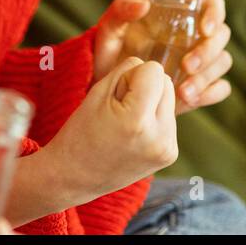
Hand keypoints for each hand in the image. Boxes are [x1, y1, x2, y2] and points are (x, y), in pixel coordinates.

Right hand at [43, 56, 177, 200]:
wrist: (75, 176)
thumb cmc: (81, 130)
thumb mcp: (99, 91)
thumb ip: (128, 70)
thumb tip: (155, 68)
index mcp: (137, 120)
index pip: (154, 70)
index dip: (131, 75)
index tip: (114, 95)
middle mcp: (159, 137)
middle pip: (166, 83)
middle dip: (145, 86)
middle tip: (119, 108)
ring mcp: (167, 148)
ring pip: (170, 99)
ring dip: (151, 102)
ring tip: (127, 122)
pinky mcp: (170, 154)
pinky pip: (169, 118)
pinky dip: (153, 119)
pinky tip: (134, 133)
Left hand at [93, 0, 233, 112]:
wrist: (110, 91)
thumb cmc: (111, 52)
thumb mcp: (109, 29)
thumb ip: (121, 10)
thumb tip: (144, 5)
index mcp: (180, 14)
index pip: (211, 4)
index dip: (214, 12)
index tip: (204, 28)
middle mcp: (195, 36)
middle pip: (221, 35)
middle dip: (208, 51)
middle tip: (187, 65)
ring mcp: (200, 62)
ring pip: (222, 62)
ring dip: (207, 75)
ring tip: (183, 91)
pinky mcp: (200, 86)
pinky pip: (220, 87)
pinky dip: (210, 93)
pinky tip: (189, 99)